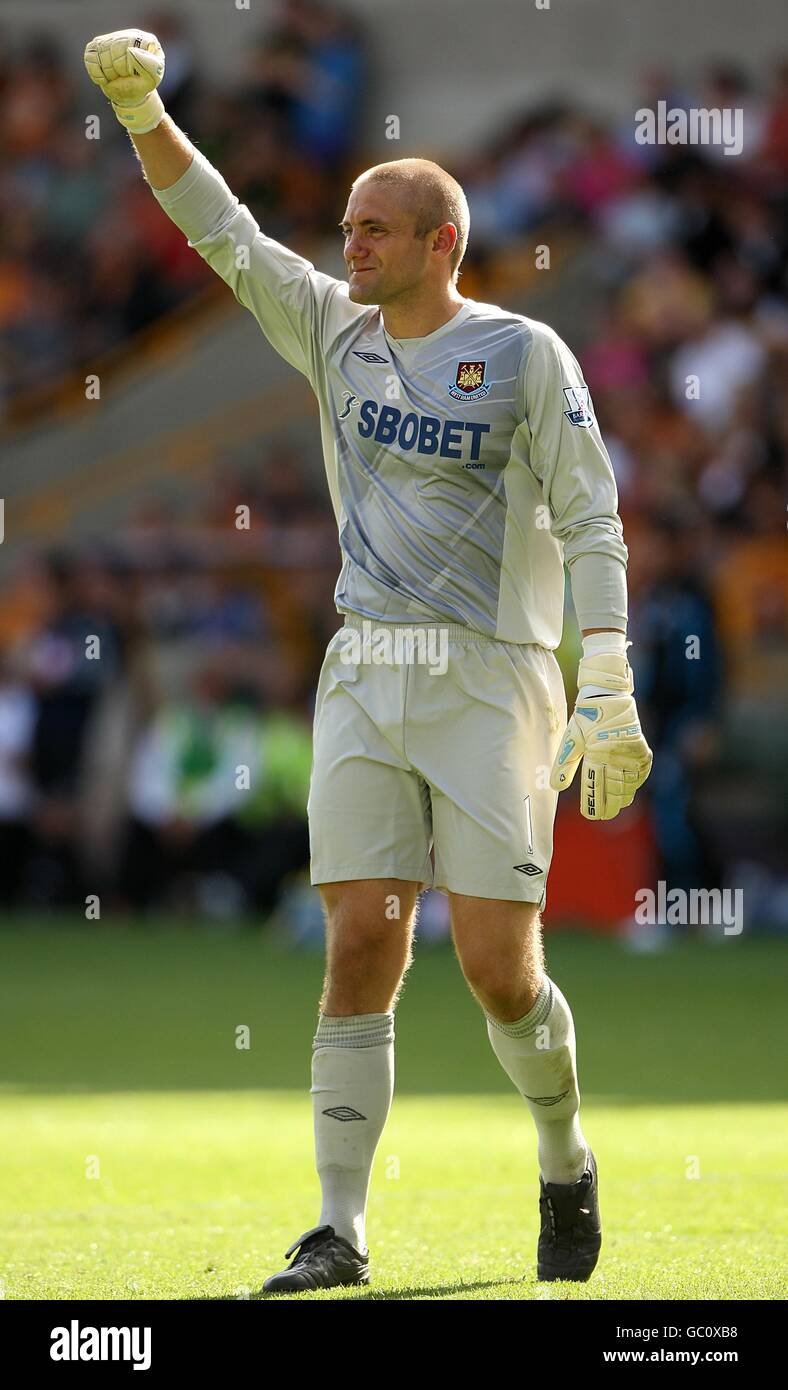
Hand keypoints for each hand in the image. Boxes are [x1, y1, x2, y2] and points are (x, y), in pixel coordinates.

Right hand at [84, 29, 164, 133]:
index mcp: (143, 39)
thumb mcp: (154, 78)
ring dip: (108, 72)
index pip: (131, 42)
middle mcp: (125, 35)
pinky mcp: (94, 48)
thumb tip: (131, 51)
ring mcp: (108, 40)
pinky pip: (89, 58)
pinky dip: (97, 73)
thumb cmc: (143, 83)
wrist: (130, 93)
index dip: (130, 62)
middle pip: (114, 46)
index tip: (134, 74)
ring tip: (116, 77)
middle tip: (124, 77)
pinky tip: (106, 78)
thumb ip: (151, 65)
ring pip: (101, 52)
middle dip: (118, 68)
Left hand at [549, 651, 652, 819]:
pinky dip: (634, 785)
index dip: (594, 803)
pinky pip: (640, 775)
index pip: (596, 786)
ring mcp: (632, 754)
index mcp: (598, 753)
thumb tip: (555, 787)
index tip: (591, 815)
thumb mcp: (572, 739)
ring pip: (629, 785)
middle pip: (614, 790)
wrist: (610, 696)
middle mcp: (617, 755)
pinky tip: (628, 792)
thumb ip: (564, 764)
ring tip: (615, 807)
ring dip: (622, 798)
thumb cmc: (586, 717)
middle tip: (603, 815)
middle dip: (609, 806)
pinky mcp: (643, 751)